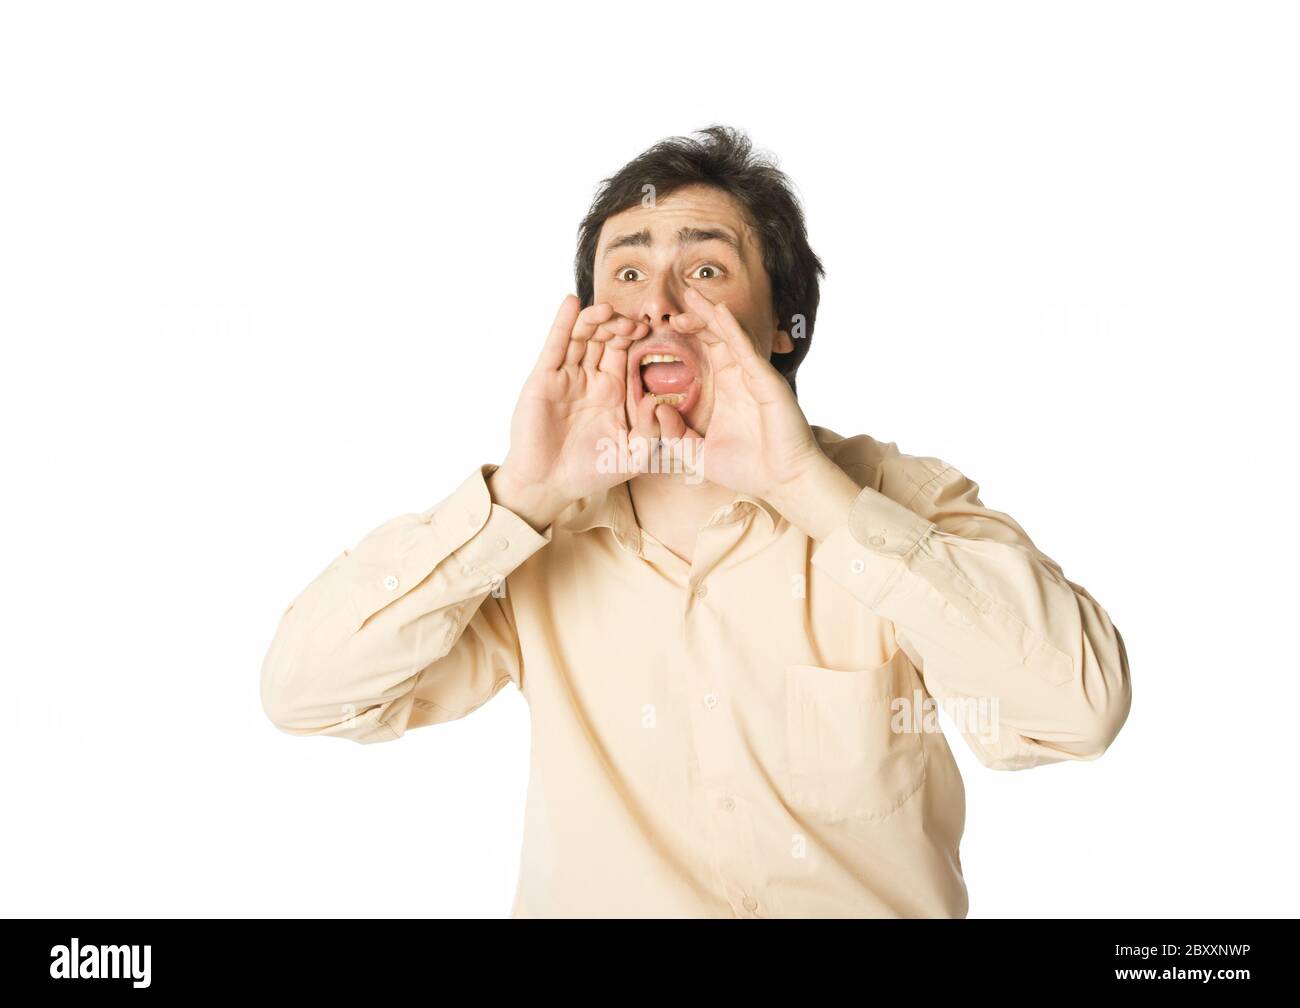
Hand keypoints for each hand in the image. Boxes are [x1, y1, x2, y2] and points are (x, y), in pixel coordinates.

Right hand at [491, 295, 646, 529]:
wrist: (549, 485)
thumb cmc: (590, 472)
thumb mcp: (633, 456)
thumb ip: (651, 432)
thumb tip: (658, 402)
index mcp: (613, 391)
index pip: (627, 354)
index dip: (639, 339)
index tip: (654, 329)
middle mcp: (590, 378)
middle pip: (606, 338)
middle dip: (621, 326)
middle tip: (636, 321)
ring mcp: (566, 375)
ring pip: (582, 336)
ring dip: (596, 319)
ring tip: (609, 309)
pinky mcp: (544, 378)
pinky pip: (555, 345)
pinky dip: (563, 322)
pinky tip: (571, 302)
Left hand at [675, 286, 862, 540]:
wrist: (783, 482)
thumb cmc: (748, 468)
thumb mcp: (698, 454)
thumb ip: (676, 435)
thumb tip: (657, 407)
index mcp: (725, 388)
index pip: (702, 352)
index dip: (683, 337)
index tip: (657, 329)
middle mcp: (740, 376)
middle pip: (714, 336)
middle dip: (693, 318)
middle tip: (669, 310)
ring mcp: (754, 376)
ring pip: (729, 335)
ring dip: (709, 315)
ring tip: (690, 297)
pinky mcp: (767, 381)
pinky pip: (746, 349)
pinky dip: (732, 329)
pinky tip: (718, 312)